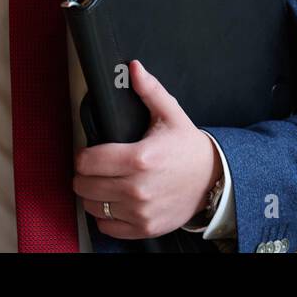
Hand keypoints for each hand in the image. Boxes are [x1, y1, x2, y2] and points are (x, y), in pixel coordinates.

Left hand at [73, 59, 222, 238]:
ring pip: (91, 206)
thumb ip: (149, 90)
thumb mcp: (170, 114)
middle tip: (96, 167)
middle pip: (83, 185)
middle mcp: (137, 188)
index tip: (92, 152)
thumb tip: (133, 68)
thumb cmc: (188, 148)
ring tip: (104, 183)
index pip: (86, 161)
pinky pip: (106, 226)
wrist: (212, 180)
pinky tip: (114, 202)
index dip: (84, 154)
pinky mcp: (144, 228)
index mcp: (140, 158)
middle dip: (85, 174)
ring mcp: (140, 212)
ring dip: (93, 195)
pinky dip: (105, 216)